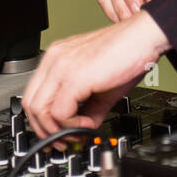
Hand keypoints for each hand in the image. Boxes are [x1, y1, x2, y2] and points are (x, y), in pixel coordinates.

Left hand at [21, 10, 171, 140]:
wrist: (146, 36)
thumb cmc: (128, 52)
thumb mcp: (103, 85)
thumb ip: (89, 108)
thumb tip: (83, 129)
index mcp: (57, 57)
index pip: (34, 94)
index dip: (42, 120)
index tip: (56, 133)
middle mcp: (54, 59)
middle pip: (30, 104)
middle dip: (45, 130)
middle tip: (64, 141)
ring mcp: (62, 66)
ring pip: (39, 110)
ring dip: (56, 130)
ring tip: (78, 132)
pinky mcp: (74, 77)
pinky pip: (59, 112)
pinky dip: (71, 126)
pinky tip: (88, 124)